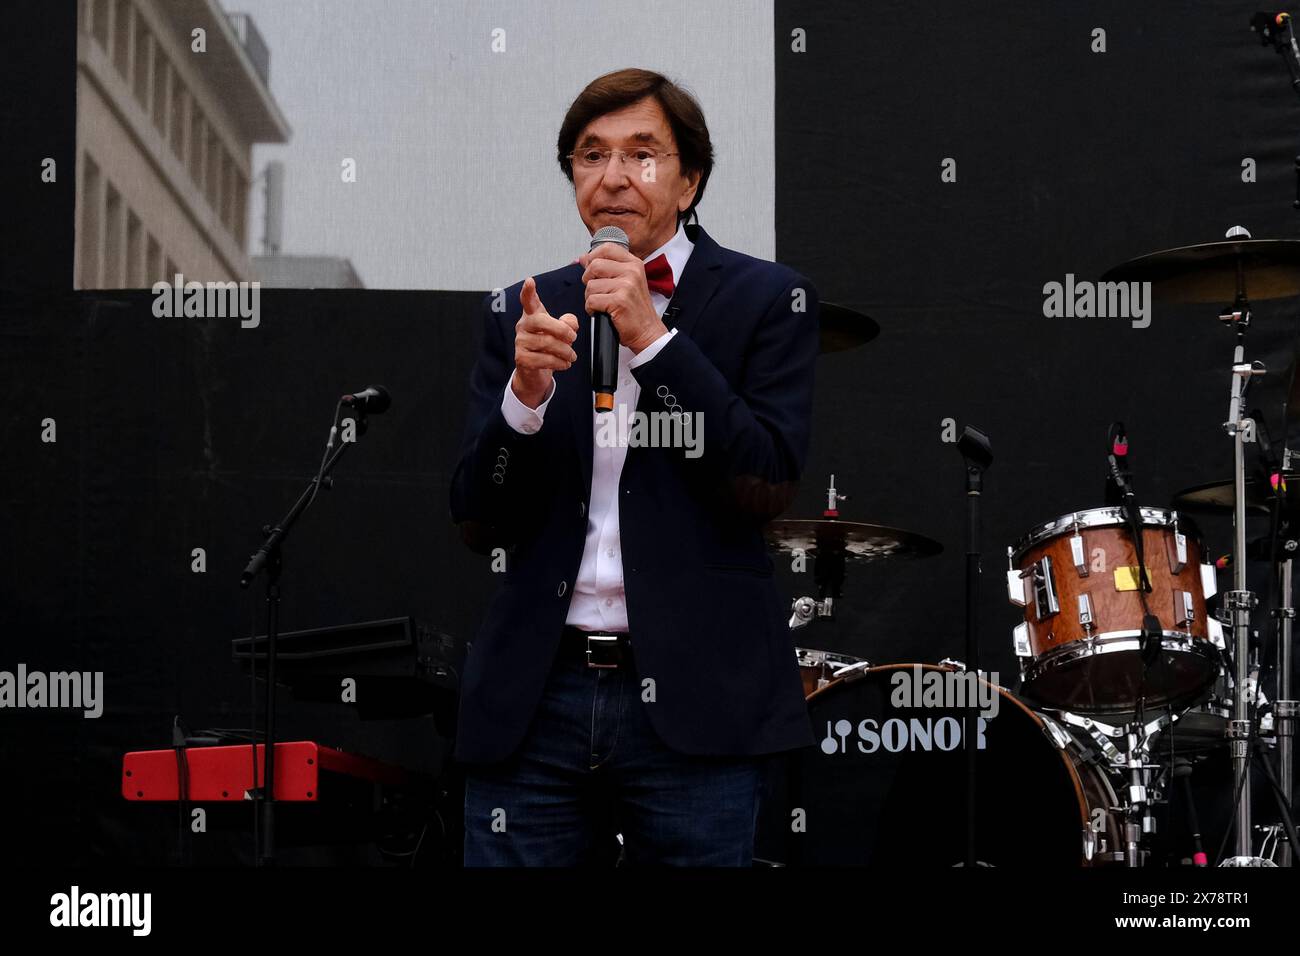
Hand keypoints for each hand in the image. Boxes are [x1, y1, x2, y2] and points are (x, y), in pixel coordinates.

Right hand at [512, 276, 578, 408]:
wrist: (535, 372)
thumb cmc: (548, 347)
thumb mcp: (560, 332)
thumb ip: (568, 323)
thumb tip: (570, 323)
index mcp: (533, 315)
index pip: (528, 301)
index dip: (528, 291)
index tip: (530, 281)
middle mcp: (523, 326)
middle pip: (540, 321)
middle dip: (561, 329)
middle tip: (573, 337)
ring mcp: (520, 342)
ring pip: (546, 342)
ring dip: (565, 350)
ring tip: (572, 355)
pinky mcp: (522, 359)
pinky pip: (544, 359)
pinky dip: (559, 362)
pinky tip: (564, 363)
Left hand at [578, 244, 667, 352]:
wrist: (647, 332)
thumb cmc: (635, 310)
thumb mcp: (626, 282)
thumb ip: (606, 268)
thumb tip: (583, 258)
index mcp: (634, 264)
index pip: (606, 248)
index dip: (593, 257)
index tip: (591, 269)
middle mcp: (632, 271)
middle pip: (594, 265)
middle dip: (589, 281)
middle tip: (598, 292)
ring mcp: (626, 285)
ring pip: (591, 285)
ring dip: (590, 298)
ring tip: (603, 304)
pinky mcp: (619, 301)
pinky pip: (591, 300)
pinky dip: (591, 309)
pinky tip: (602, 312)